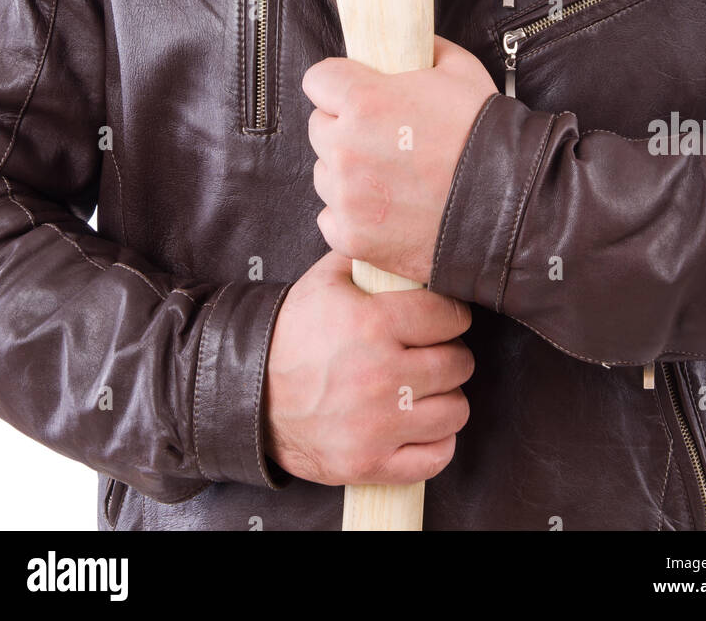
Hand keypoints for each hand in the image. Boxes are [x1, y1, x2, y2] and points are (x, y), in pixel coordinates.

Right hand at [263, 251, 474, 485]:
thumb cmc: (290, 334)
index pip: (449, 316)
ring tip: (426, 389)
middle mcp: (380, 376)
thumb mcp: (324, 282)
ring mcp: (376, 425)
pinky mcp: (369, 463)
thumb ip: (368, 261)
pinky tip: (422, 426)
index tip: (444, 319)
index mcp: (372, 324)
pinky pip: (435, 458)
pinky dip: (436, 443)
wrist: (247, 393)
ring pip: (454, 410)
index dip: (451, 315)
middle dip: (450, 354)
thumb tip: (401, 242)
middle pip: (458, 364)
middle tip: (432, 353)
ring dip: (446, 398)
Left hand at [303, 35, 497, 283]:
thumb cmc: (486, 136)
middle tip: (385, 139)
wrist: (511, 204)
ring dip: (348, 172)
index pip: (317, 80)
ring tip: (392, 177)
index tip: (355, 94)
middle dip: (346, 129)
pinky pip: (331, 218)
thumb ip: (422, 49)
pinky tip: (387, 209)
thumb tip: (409, 43)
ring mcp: (348, 196)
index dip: (339, 85)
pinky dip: (353, 215)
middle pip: (320, 128)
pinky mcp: (353, 236)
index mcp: (365, 100)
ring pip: (325, 173)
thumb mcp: (460, 69)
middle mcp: (347, 147)